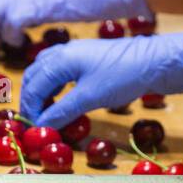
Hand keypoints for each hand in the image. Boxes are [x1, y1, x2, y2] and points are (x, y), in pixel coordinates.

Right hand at [20, 29, 182, 127]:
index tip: (34, 130)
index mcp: (60, 59)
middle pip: (34, 76)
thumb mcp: (89, 98)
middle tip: (36, 122)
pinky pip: (58, 71)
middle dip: (31, 100)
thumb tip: (41, 127)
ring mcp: (73, 53)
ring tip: (46, 113)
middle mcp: (63, 52)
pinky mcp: (84, 57)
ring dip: (41, 93)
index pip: (34, 86)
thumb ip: (62, 112)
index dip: (30, 110)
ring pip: (45, 72)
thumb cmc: (121, 77)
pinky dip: (53, 87)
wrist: (152, 61)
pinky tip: (60, 100)